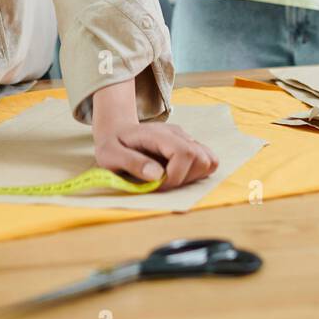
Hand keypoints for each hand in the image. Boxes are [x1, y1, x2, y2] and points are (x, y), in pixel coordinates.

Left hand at [93, 121, 218, 190]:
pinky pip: (208, 161)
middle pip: (200, 158)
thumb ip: (131, 163)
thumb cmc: (112, 145)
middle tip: (163, 184)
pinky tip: (178, 175)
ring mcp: (185, 138)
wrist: (117, 132)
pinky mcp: (189, 145)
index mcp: (157, 134)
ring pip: (208, 160)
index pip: (184, 153)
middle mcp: (176, 133)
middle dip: (184, 179)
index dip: (175, 177)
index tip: (157, 186)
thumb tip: (157, 175)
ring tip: (171, 179)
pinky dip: (197, 173)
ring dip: (193, 177)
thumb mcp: (110, 155)